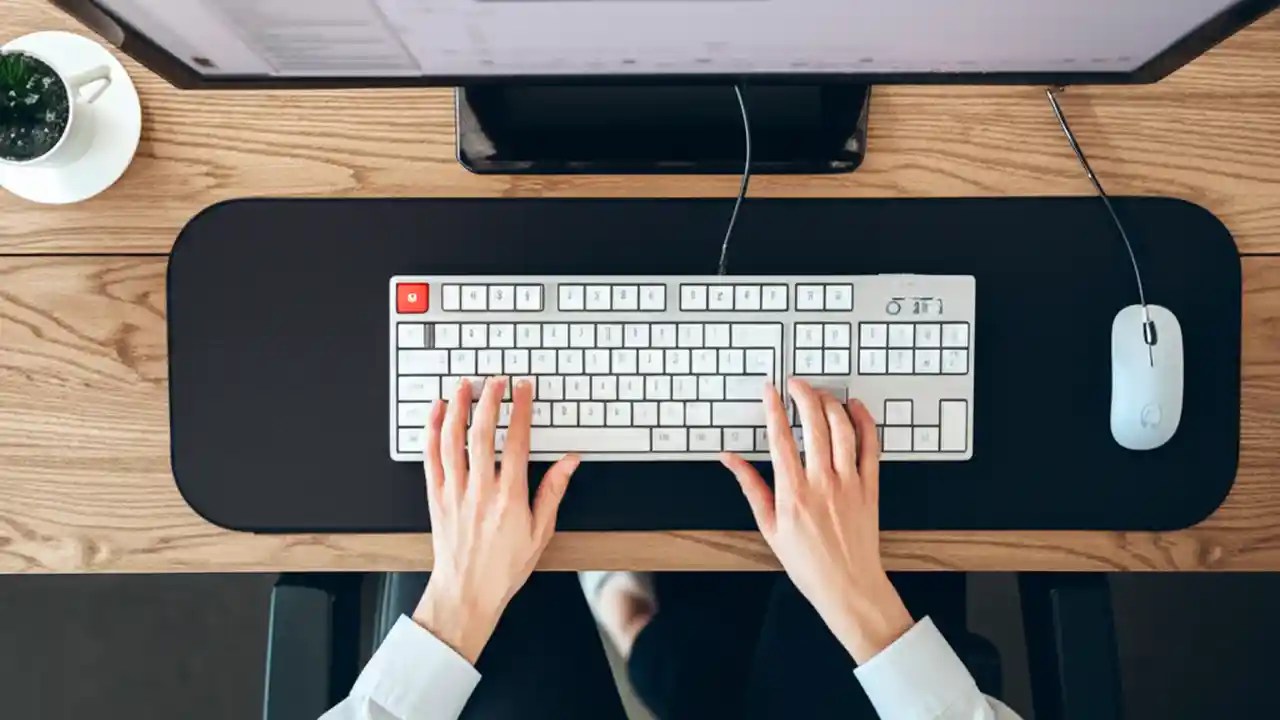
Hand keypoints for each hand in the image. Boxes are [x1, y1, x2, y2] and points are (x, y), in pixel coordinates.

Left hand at [413, 377, 580, 663]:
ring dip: (457, 408)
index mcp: (509, 498)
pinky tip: (436, 413)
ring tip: (464, 386)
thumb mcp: (541, 531)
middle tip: (496, 380)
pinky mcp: (436, 497)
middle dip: (489, 400)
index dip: (520, 410)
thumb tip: (569, 462)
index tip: (523, 390)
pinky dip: (432, 431)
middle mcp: (480, 491)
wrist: (467, 592)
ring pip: (452, 440)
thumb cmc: (504, 566)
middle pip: (482, 434)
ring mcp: (455, 492)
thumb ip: (553, 491)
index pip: (516, 442)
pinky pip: (430, 457)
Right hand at [720, 379, 912, 663]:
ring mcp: (849, 483)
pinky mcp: (870, 487)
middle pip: (814, 424)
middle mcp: (822, 483)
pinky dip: (864, 421)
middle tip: (795, 383)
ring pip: (843, 429)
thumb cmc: (808, 563)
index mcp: (793, 493)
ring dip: (830, 403)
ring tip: (819, 393)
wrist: (848, 586)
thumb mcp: (769, 526)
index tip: (770, 390)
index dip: (774, 408)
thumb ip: (750, 486)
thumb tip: (730, 460)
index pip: (781, 438)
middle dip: (803, 395)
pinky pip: (870, 445)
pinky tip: (855, 408)